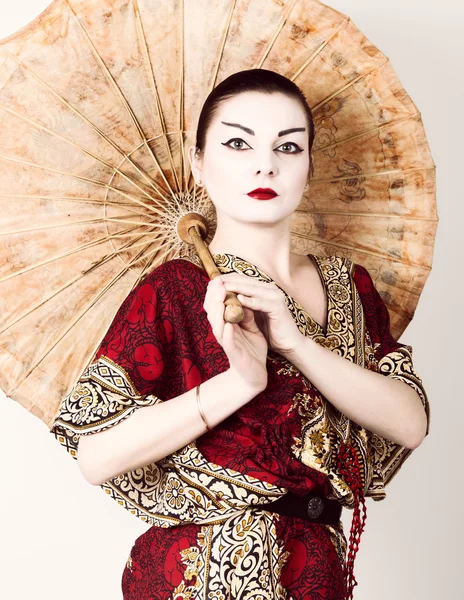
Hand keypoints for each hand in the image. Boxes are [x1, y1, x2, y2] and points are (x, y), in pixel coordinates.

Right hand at [203, 276, 267, 391]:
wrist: (254, 375)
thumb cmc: (251, 350)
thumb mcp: (250, 328)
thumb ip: (246, 315)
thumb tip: (244, 298)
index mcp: (226, 324)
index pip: (216, 305)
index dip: (216, 292)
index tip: (219, 277)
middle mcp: (223, 332)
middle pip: (212, 312)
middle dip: (214, 297)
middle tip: (217, 282)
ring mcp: (227, 343)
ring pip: (217, 325)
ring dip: (218, 311)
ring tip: (220, 297)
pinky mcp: (233, 353)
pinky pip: (227, 342)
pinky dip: (227, 333)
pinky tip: (228, 325)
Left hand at [218, 273, 303, 355]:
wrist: (289, 344)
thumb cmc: (270, 330)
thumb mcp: (253, 315)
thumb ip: (242, 306)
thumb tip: (224, 298)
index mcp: (264, 290)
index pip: (242, 279)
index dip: (226, 279)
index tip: (212, 283)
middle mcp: (270, 290)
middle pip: (245, 281)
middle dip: (229, 281)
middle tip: (214, 282)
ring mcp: (275, 297)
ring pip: (252, 289)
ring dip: (237, 288)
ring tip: (223, 288)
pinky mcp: (278, 307)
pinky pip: (261, 302)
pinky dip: (250, 301)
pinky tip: (239, 300)